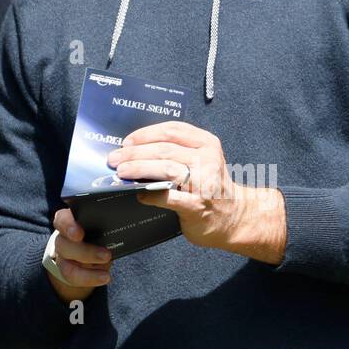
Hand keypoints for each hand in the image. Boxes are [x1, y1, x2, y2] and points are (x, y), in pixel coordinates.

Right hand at [45, 208, 112, 302]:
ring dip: (88, 272)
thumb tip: (121, 226)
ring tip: (106, 274)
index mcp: (68, 220)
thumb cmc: (96, 233)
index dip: (68, 226)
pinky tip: (103, 277)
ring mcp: (62, 256)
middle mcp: (62, 238)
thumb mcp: (100, 225)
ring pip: (67, 265)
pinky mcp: (66, 270)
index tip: (79, 234)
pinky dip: (90, 278)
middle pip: (64, 244)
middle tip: (106, 255)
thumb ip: (104, 225)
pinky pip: (73, 277)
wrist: (87, 250)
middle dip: (85, 252)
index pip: (62, 219)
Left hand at [108, 121, 285, 261]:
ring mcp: (205, 183)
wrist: (234, 218)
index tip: (126, 141)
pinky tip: (139, 195)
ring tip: (121, 173)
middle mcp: (208, 160)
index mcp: (207, 143)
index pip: (172, 130)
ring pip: (166, 169)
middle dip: (134, 153)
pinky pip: (169, 197)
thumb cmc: (210, 186)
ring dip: (138, 169)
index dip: (145, 134)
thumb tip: (135, 148)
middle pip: (164, 150)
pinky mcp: (198, 206)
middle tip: (114, 159)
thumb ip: (177, 151)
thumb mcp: (202, 160)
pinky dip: (151, 195)